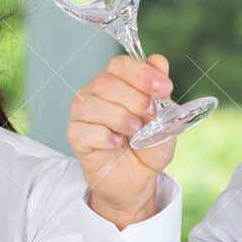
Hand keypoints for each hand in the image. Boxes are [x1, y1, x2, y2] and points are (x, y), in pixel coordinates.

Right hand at [67, 54, 176, 229]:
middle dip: (135, 99)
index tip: (164, 88)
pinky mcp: (76, 136)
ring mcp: (82, 114)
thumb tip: (158, 62)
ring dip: (121, 118)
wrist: (139, 179)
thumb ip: (161, 92)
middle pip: (105, 82)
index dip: (142, 74)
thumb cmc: (148, 147)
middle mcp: (95, 93)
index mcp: (117, 82)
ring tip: (135, 132)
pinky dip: (106, 137)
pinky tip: (117, 144)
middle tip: (150, 116)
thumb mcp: (165, 119)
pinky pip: (85, 130)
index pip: (120, 64)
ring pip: (92, 104)